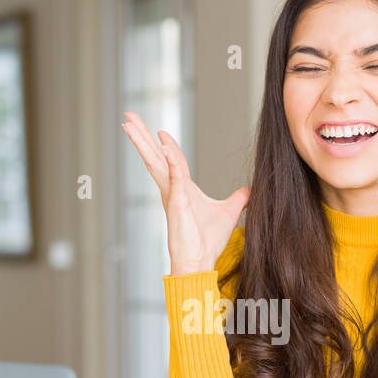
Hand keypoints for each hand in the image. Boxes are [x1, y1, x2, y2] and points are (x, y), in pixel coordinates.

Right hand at [121, 111, 249, 275]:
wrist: (200, 261)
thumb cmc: (208, 241)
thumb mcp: (229, 212)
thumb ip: (239, 199)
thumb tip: (250, 191)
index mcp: (181, 188)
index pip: (169, 159)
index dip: (164, 144)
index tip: (159, 130)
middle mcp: (171, 188)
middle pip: (153, 156)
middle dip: (140, 135)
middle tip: (128, 116)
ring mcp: (171, 194)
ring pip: (155, 161)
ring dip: (143, 142)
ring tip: (129, 123)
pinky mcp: (177, 203)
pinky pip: (174, 177)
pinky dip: (171, 162)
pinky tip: (166, 147)